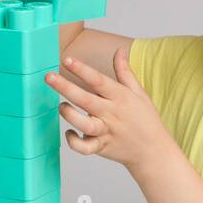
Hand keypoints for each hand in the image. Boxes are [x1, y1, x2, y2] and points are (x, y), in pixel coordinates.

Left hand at [45, 49, 168, 172]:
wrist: (154, 152)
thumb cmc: (146, 121)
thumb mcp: (139, 93)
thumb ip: (125, 72)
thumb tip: (119, 50)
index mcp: (120, 97)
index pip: (98, 80)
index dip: (82, 70)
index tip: (67, 59)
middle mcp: (111, 113)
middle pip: (85, 99)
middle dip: (65, 87)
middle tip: (48, 77)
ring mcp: (105, 131)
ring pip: (83, 123)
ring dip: (68, 114)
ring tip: (62, 106)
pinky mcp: (101, 147)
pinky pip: (84, 147)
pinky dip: (74, 142)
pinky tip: (70, 133)